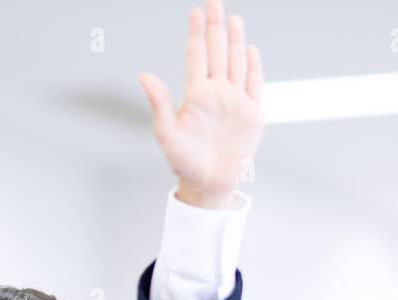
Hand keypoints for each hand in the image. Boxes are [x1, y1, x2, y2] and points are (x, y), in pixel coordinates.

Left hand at [138, 0, 264, 208]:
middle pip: (217, 51)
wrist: (209, 184)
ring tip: (233, 19)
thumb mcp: (167, 133)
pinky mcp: (252, 114)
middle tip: (215, 1)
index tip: (196, 11)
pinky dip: (254, 68)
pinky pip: (254, 85)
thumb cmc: (184, 163)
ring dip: (235, 41)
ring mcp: (235, 101)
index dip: (196, 33)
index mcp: (195, 94)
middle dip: (216, 26)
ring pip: (236, 63)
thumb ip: (158, 103)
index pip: (196, 55)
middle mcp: (216, 93)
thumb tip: (143, 75)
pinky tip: (250, 50)